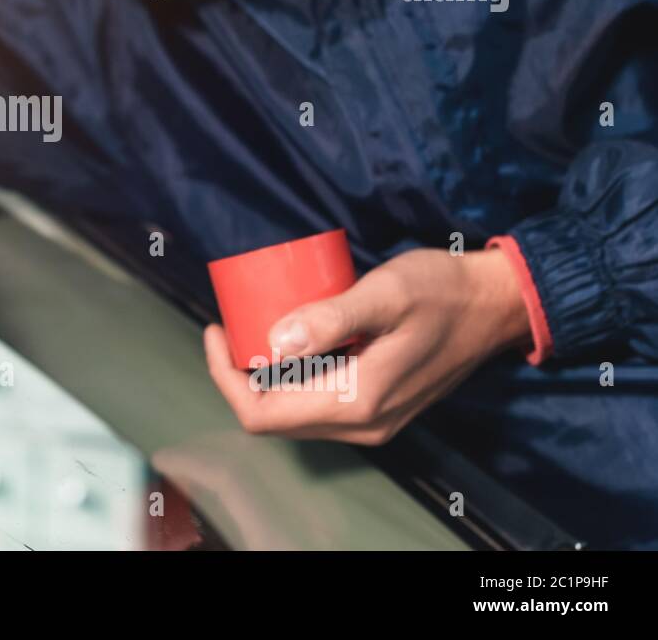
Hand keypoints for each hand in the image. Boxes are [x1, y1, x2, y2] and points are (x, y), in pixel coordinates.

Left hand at [204, 247, 531, 444]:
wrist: (496, 304)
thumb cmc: (443, 290)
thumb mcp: (385, 293)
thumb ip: (332, 317)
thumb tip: (273, 342)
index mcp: (358, 402)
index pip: (263, 413)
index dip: (225, 377)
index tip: (215, 330)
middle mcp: (362, 424)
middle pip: (274, 417)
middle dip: (239, 375)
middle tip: (228, 324)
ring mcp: (372, 420)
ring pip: (294, 412)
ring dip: (264, 377)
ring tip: (250, 327)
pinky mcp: (379, 405)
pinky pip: (317, 402)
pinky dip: (291, 376)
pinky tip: (286, 340)